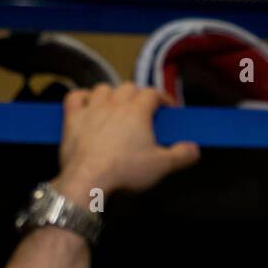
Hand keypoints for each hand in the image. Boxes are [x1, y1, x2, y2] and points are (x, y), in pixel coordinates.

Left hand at [52, 83, 199, 200]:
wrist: (88, 179)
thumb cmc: (126, 170)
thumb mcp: (162, 166)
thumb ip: (182, 155)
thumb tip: (195, 149)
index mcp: (138, 111)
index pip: (153, 93)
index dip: (162, 98)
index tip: (168, 109)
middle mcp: (115, 104)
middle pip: (128, 87)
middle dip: (138, 95)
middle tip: (143, 110)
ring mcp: (91, 109)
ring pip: (103, 89)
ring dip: (112, 94)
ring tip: (116, 106)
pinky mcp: (72, 119)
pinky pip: (74, 97)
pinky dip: (81, 97)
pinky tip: (86, 104)